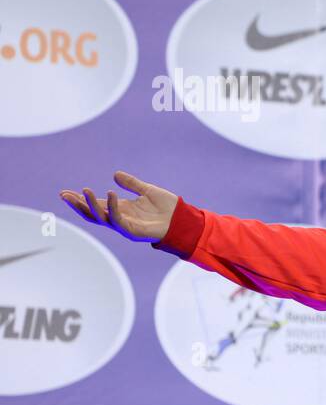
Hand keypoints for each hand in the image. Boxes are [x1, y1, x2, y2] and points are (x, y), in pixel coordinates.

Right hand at [59, 171, 178, 242]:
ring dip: (91, 204)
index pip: (97, 204)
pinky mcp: (132, 230)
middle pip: (93, 213)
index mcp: (122, 209)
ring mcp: (125, 225)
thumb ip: (132, 183)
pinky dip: (112, 207)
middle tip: (64, 195)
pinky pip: (118, 219)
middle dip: (78, 204)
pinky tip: (110, 194)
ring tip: (83, 191)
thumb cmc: (168, 208)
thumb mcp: (147, 190)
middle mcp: (120, 218)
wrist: (183, 219)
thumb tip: (115, 174)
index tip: (66, 193)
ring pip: (101, 217)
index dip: (82, 199)